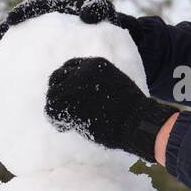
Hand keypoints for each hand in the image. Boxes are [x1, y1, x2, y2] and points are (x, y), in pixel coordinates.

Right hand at [0, 0, 138, 66]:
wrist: (119, 43)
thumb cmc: (112, 26)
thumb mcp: (106, 15)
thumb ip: (97, 9)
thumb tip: (86, 14)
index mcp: (56, 11)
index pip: (35, 8)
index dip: (22, 13)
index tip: (11, 20)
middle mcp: (46, 24)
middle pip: (18, 27)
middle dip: (1, 33)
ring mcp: (45, 40)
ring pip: (17, 43)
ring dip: (0, 49)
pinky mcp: (45, 57)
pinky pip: (25, 60)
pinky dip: (12, 66)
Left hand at [44, 56, 178, 163]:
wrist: (138, 120)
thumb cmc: (132, 109)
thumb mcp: (115, 83)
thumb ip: (97, 83)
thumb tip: (82, 96)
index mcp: (95, 64)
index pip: (69, 67)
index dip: (65, 81)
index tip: (69, 95)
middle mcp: (82, 71)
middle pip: (57, 77)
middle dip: (57, 93)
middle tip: (62, 109)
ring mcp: (75, 86)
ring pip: (52, 94)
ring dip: (55, 108)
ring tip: (65, 121)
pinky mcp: (71, 104)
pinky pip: (52, 110)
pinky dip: (55, 120)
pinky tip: (65, 127)